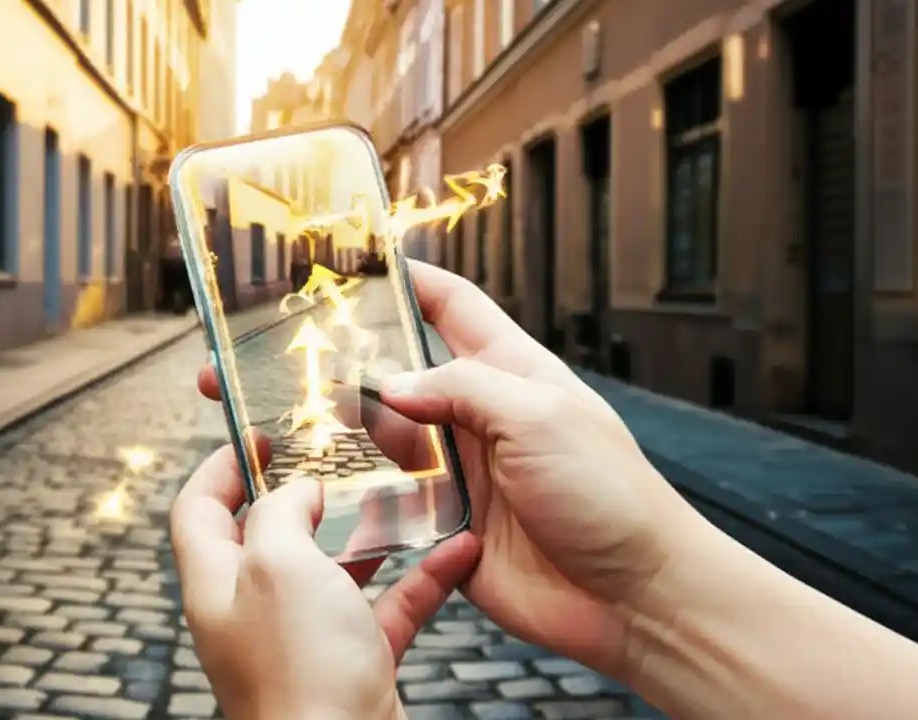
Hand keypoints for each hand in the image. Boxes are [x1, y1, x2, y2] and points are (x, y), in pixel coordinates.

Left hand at [170, 444, 480, 719]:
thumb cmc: (300, 672)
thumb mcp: (277, 564)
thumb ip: (280, 510)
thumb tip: (298, 492)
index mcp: (217, 583)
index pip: (198, 509)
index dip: (221, 465)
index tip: (260, 433)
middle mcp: (254, 611)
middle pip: (270, 536)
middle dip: (307, 494)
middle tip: (340, 459)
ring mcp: (304, 641)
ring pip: (334, 570)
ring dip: (368, 533)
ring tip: (400, 496)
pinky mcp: (354, 666)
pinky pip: (387, 609)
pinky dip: (419, 578)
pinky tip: (456, 551)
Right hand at [197, 261, 709, 681]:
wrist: (632, 596)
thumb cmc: (609, 495)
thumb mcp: (539, 416)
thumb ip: (462, 388)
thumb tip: (391, 383)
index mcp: (509, 373)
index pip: (453, 308)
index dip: (408, 281)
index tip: (355, 261)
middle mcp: (478, 418)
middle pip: (401, 376)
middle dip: (347, 363)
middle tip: (287, 355)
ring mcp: (462, 474)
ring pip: (386, 443)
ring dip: (344, 433)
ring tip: (285, 421)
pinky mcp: (447, 528)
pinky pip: (391, 506)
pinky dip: (359, 499)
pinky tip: (322, 492)